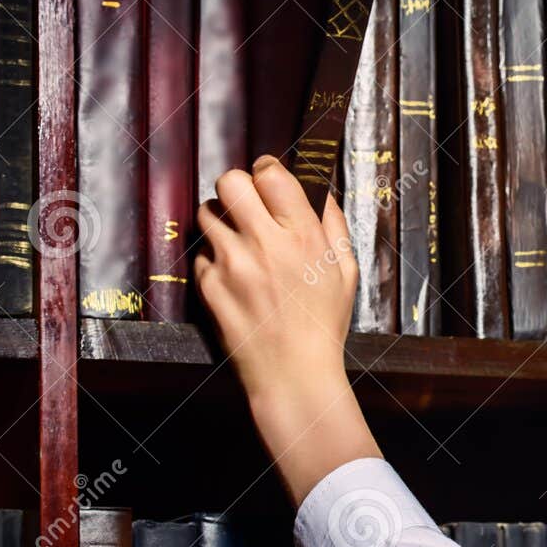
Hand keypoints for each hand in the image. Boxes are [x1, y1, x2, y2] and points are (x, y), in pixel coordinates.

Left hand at [194, 155, 380, 506]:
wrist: (293, 375)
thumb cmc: (323, 325)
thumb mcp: (346, 272)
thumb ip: (333, 225)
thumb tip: (321, 190)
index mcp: (302, 234)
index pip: (269, 173)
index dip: (266, 171)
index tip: (267, 182)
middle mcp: (263, 243)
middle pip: (230, 181)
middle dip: (237, 188)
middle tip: (245, 206)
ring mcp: (231, 264)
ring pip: (207, 214)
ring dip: (221, 222)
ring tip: (237, 243)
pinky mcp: (209, 286)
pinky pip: (201, 256)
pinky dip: (213, 262)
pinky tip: (233, 280)